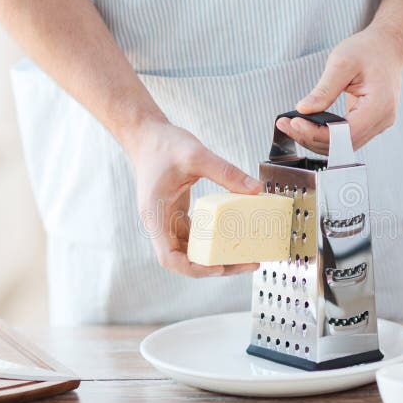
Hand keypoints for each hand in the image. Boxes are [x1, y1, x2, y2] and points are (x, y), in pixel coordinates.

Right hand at [131, 121, 262, 277]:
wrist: (147, 135)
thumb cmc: (163, 145)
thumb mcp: (197, 155)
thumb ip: (226, 172)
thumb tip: (255, 189)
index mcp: (156, 216)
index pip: (169, 257)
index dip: (194, 268)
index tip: (217, 267)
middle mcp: (159, 224)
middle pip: (184, 259)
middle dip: (214, 266)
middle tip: (246, 263)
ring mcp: (167, 221)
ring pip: (190, 250)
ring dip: (215, 257)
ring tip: (245, 256)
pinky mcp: (176, 214)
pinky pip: (195, 236)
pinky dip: (212, 241)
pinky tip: (232, 237)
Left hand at [277, 25, 402, 153]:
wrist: (387, 47)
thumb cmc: (369, 49)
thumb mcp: (342, 62)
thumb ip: (324, 90)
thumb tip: (303, 109)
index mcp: (379, 105)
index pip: (345, 134)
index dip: (317, 133)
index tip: (295, 122)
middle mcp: (382, 120)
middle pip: (342, 145)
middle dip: (310, 137)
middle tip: (286, 124)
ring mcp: (377, 124)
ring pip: (342, 146)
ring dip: (314, 139)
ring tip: (291, 125)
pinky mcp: (369, 124)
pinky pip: (345, 138)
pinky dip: (324, 135)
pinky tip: (307, 125)